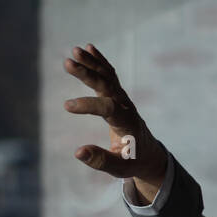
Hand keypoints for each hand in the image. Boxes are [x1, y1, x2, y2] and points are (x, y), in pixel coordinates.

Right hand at [63, 43, 166, 188]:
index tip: (67, 106)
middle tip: (68, 62)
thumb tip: (78, 152)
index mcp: (127, 123)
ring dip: (92, 62)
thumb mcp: (119, 168)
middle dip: (88, 74)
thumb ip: (100, 160)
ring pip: (108, 77)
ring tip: (75, 50)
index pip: (107, 108)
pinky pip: (110, 75)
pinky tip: (88, 48)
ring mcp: (123, 99)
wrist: (149, 154)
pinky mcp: (119, 96)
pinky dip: (100, 61)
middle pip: (107, 86)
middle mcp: (126, 107)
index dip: (88, 105)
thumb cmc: (133, 161)